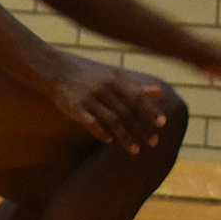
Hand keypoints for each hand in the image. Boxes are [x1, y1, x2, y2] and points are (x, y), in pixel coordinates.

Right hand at [50, 55, 173, 153]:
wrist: (58, 70)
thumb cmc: (92, 75)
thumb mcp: (114, 76)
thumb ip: (136, 87)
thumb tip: (159, 92)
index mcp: (116, 80)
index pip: (137, 97)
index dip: (150, 110)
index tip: (162, 124)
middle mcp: (104, 88)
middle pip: (126, 112)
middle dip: (140, 129)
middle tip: (153, 143)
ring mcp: (89, 98)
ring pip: (111, 120)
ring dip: (124, 136)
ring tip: (135, 150)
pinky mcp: (75, 107)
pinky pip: (90, 123)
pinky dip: (100, 132)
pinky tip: (109, 141)